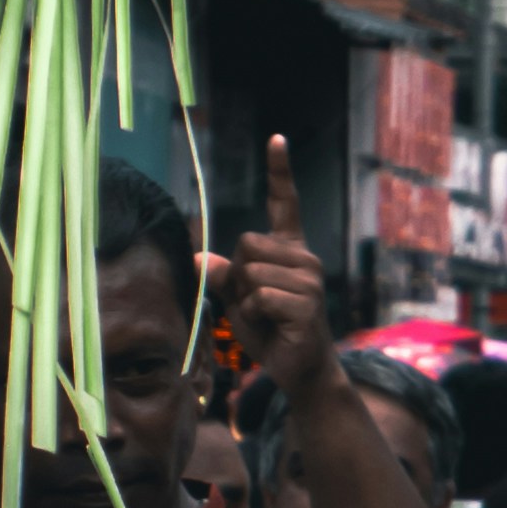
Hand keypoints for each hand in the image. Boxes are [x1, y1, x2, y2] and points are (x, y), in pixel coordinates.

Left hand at [206, 134, 333, 406]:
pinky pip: (258, 297)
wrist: (300, 369)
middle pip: (246, 245)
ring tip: (265, 318)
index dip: (279, 171)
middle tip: (256, 304)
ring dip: (245, 301)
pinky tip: (271, 327)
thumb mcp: (240, 301)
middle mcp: (303, 257)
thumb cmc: (271, 332)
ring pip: (250, 272)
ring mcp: (308, 278)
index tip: (276, 138)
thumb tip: (197, 256)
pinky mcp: (305, 302)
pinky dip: (253, 316)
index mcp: (290, 250)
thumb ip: (224, 277)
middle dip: (239, 277)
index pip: (284, 203)